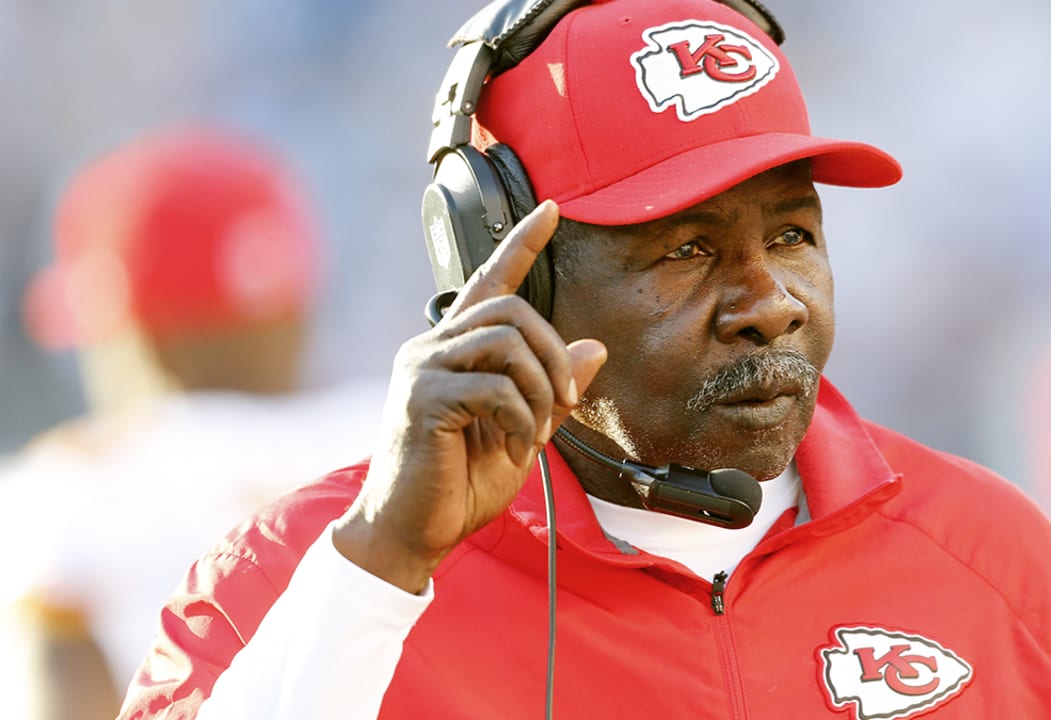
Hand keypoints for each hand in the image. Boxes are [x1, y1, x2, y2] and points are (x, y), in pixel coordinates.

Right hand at [334, 201, 607, 592]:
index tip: (550, 209)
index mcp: (453, 351)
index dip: (522, 243)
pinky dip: (521, 419)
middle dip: (553, 351)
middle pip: (511, 308)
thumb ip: (552, 391)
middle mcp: (432, 348)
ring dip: (540, 388)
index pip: (489, 281)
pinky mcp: (423, 397)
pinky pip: (495, 386)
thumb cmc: (458, 485)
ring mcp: (422, 369)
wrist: (410, 533)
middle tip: (565, 399)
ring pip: (507, 340)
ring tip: (536, 433)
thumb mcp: (522, 432)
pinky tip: (516, 449)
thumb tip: (593, 348)